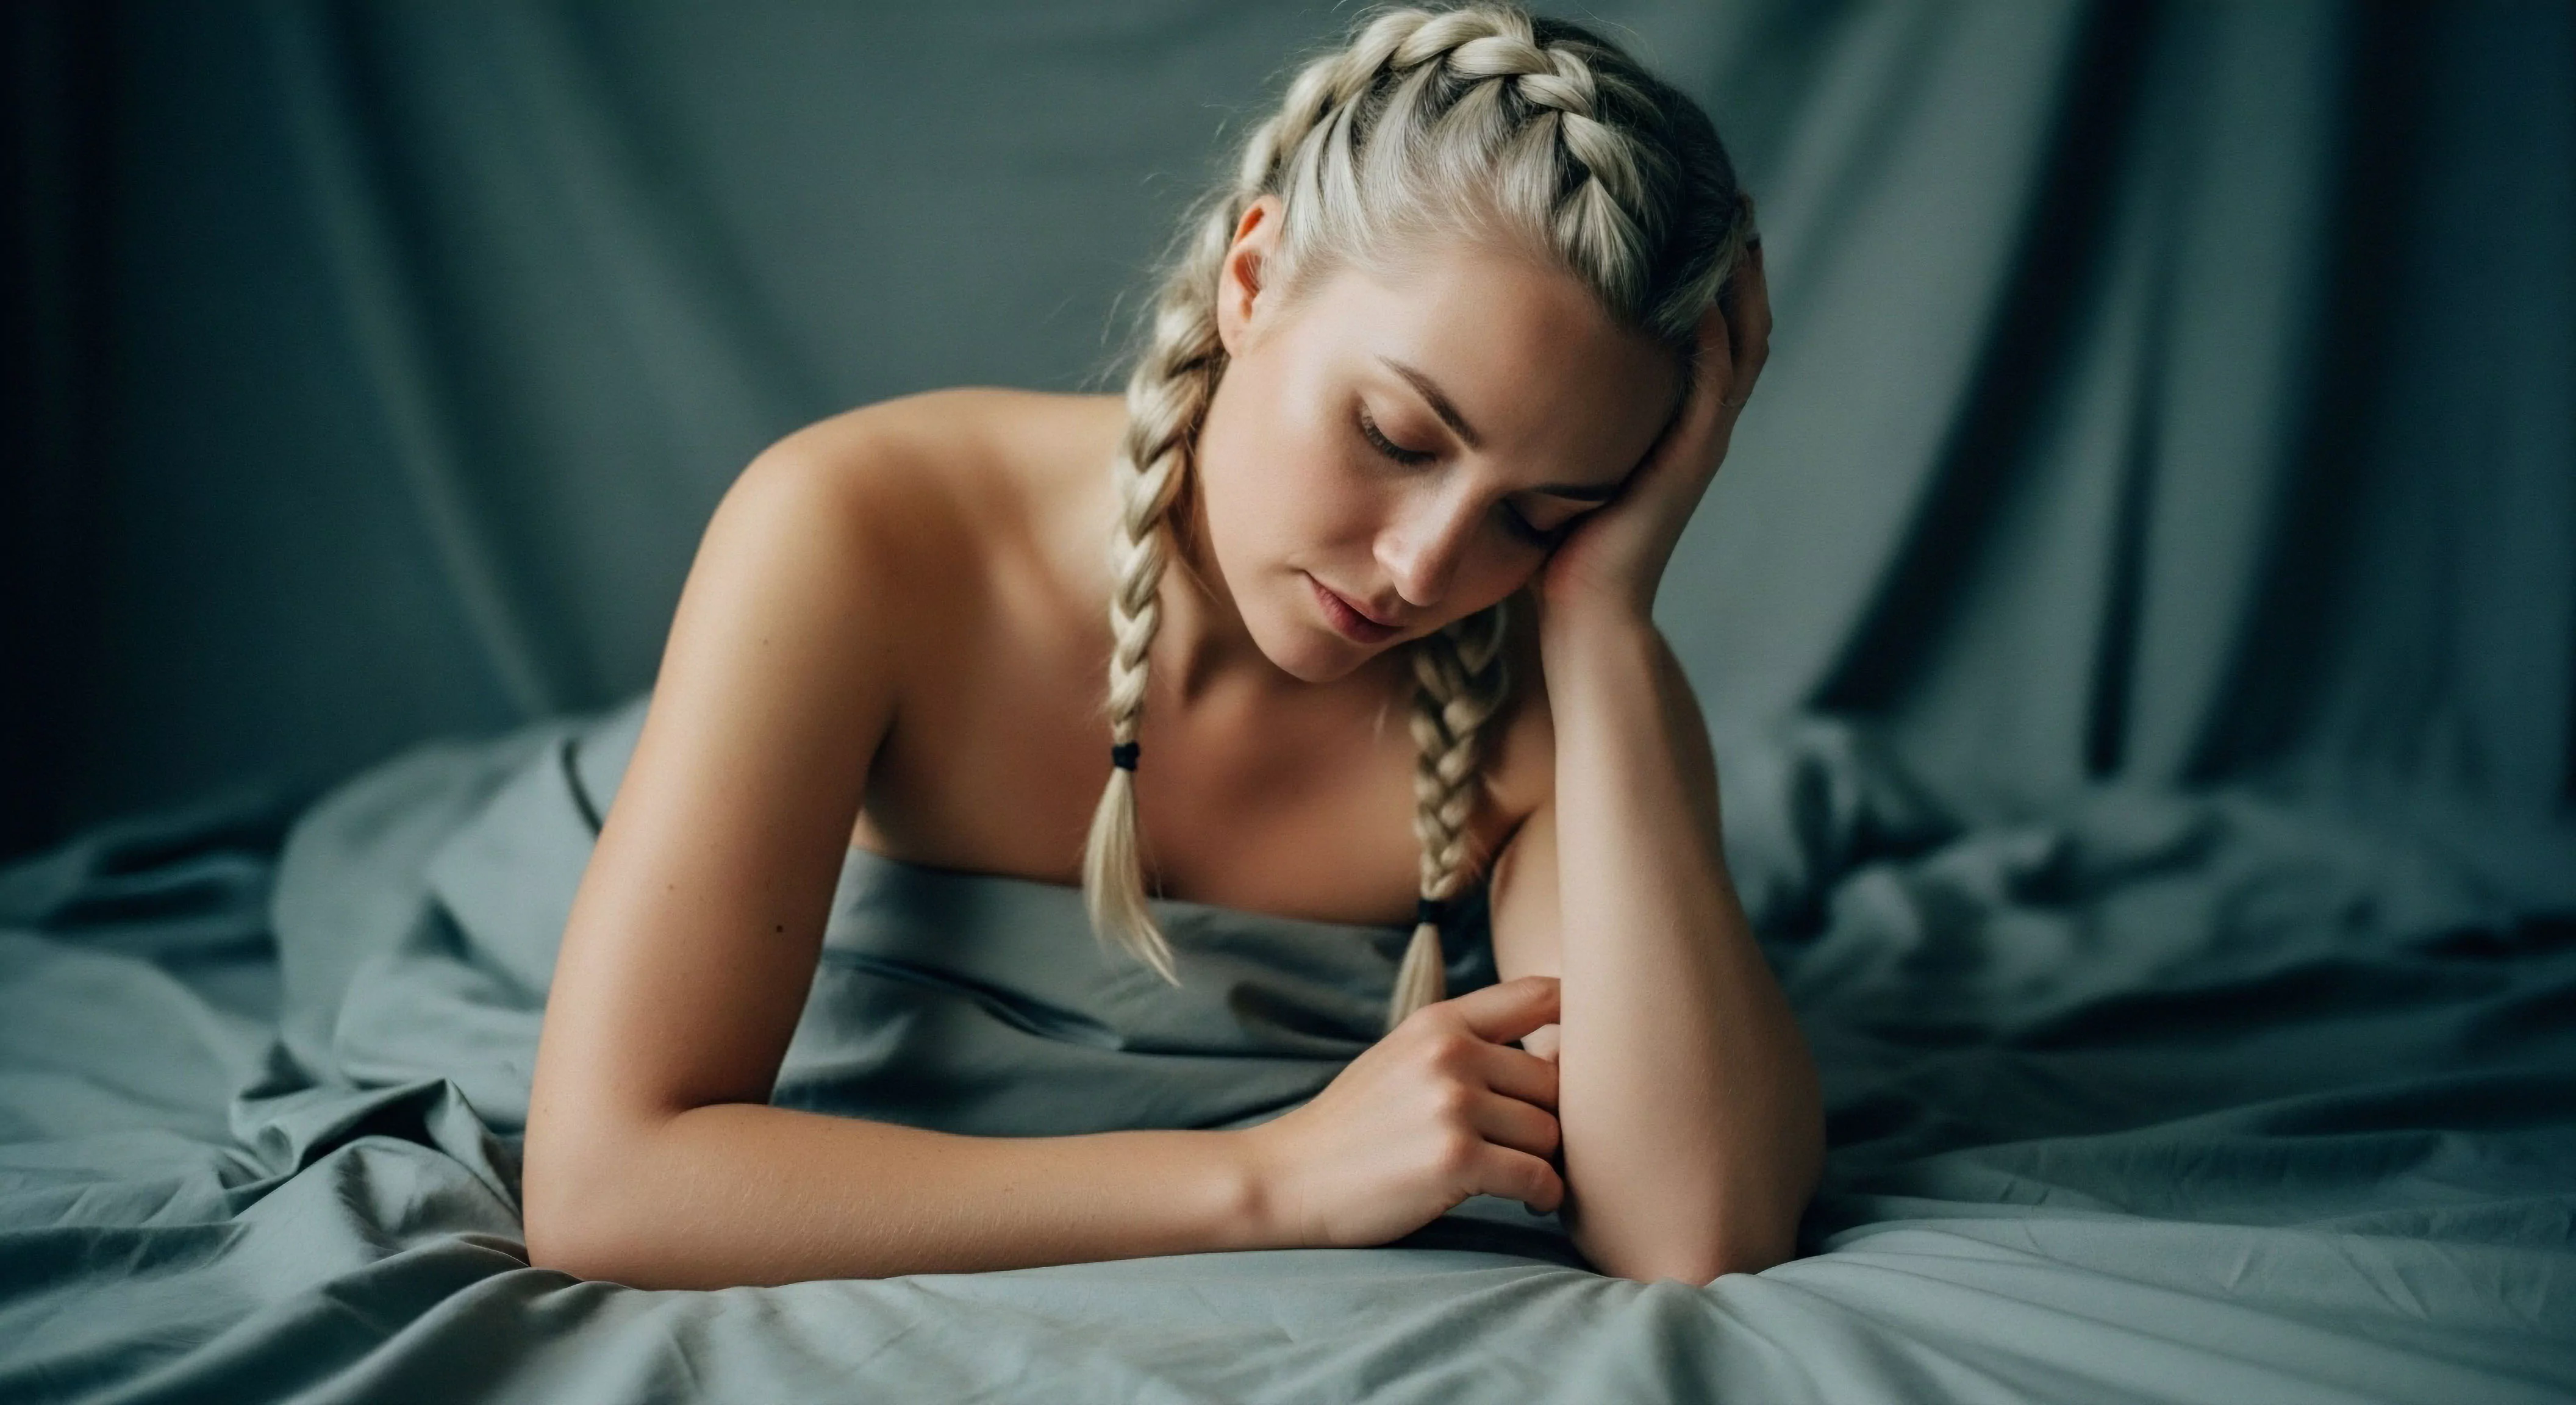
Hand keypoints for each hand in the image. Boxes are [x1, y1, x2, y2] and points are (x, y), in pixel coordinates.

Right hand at [1241, 975, 1565, 1246]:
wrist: (1291, 1177)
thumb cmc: (1358, 1125)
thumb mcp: (1405, 1057)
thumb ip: (1471, 1044)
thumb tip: (1568, 1054)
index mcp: (1441, 1021)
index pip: (1542, 995)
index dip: (1584, 1022)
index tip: (1592, 1059)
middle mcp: (1450, 1054)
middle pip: (1557, 1084)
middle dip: (1555, 1120)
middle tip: (1539, 1147)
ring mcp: (1452, 1106)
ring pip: (1551, 1134)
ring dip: (1548, 1163)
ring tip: (1527, 1177)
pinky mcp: (1455, 1161)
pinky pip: (1537, 1178)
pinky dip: (1543, 1196)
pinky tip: (1528, 1202)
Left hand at [1539, 241, 1770, 620]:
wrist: (1583, 621)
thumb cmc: (1557, 553)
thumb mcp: (1557, 463)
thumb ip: (1553, 416)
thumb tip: (1503, 362)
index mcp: (1671, 424)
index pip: (1710, 333)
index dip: (1713, 276)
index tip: (1698, 215)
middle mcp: (1694, 428)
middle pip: (1739, 327)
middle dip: (1737, 265)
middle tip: (1735, 199)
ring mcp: (1696, 447)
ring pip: (1739, 350)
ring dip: (1738, 289)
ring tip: (1735, 228)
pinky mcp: (1685, 468)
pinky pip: (1711, 394)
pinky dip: (1714, 345)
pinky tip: (1705, 300)